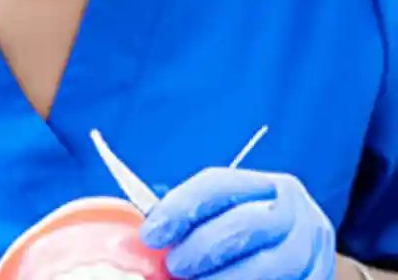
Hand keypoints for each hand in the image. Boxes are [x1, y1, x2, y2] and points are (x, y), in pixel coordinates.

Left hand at [139, 167, 334, 279]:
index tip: (151, 235)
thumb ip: (187, 222)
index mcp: (269, 186)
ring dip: (225, 279)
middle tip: (174, 266)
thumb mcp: (223, 216)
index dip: (179, 209)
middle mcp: (297, 212)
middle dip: (203, 248)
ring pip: (270, 266)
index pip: (218, 185)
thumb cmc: (244, 233)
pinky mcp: (319, 278)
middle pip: (247, 225)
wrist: (296, 255)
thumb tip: (136, 242)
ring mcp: (314, 249)